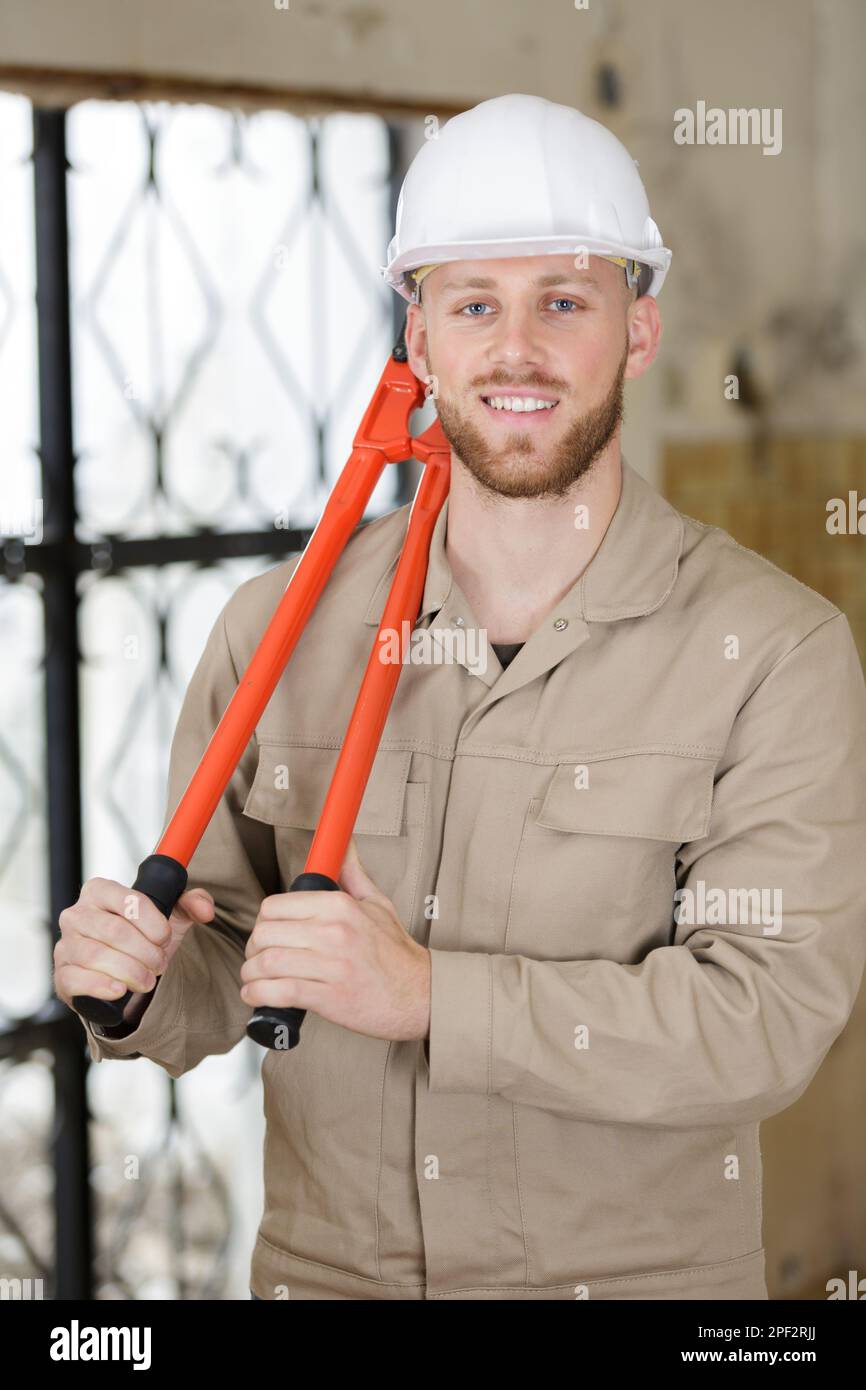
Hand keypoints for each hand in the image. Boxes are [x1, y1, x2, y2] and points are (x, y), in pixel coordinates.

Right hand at [54, 876, 215, 1008]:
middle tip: (160, 964)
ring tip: (147, 979)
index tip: (165, 938)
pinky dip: (102, 986)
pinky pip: (76, 979)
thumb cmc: (143, 937)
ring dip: (129, 971)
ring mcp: (66, 945)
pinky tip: (120, 990)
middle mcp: (77, 914)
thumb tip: (205, 908)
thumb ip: (192, 904)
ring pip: (95, 955)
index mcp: (100, 891)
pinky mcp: (62, 974)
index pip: (129, 900)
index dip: (154, 923)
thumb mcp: (170, 917)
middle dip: (145, 952)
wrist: (125, 971)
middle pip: (114, 931)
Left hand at [240, 840, 430, 1041]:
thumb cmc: (396, 953)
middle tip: (256, 958)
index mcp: (340, 906)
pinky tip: (256, 995)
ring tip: (253, 978)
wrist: (420, 994)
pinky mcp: (330, 997)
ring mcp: (332, 965)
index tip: (266, 932)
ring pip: (268, 963)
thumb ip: (352, 873)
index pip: (276, 906)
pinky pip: (280, 992)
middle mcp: (334, 932)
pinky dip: (259, 995)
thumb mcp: (377, 904)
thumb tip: (344, 844)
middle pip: (266, 934)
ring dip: (251, 974)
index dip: (263, 921)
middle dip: (253, 949)